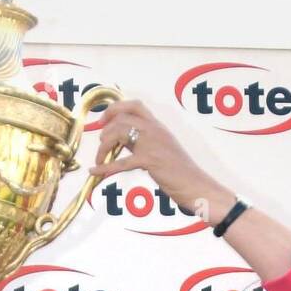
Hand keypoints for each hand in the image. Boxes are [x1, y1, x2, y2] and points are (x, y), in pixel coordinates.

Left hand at [90, 100, 231, 218]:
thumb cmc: (180, 171)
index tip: (103, 120)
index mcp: (158, 126)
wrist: (196, 184)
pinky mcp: (150, 161)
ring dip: (103, 147)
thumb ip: (145, 141)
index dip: (115, 108)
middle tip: (100, 145)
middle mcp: (155, 130)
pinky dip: (105, 167)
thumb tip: (124, 141)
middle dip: (105, 130)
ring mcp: (152, 144)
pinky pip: (121, 162)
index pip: (134, 105)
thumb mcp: (162, 149)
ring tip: (99, 159)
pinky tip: (95, 171)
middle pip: (122, 118)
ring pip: (119, 133)